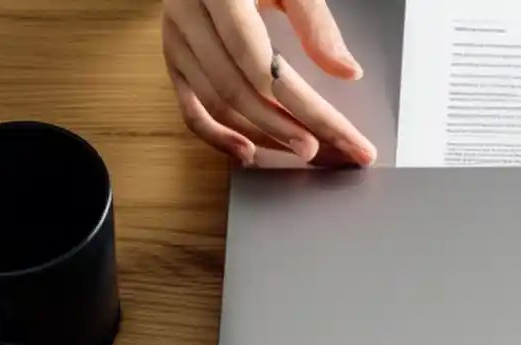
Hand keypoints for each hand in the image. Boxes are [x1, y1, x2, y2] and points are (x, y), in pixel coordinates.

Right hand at [162, 0, 375, 166]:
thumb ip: (315, 22)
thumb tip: (348, 72)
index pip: (265, 66)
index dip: (306, 108)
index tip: (346, 138)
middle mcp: (188, 14)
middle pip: (240, 90)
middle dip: (288, 129)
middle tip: (329, 153)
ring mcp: (175, 37)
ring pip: (216, 103)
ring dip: (262, 135)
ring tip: (302, 154)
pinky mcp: (172, 55)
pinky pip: (189, 106)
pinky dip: (217, 136)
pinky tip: (249, 153)